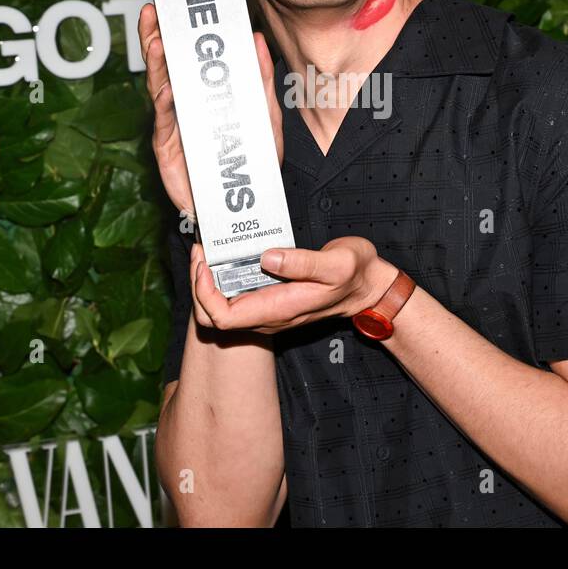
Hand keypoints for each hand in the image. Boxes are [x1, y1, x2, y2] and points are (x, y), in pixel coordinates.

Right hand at [139, 2, 283, 221]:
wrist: (243, 207)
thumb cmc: (252, 161)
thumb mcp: (266, 116)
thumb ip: (261, 80)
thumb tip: (257, 39)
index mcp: (203, 96)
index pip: (186, 58)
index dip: (176, 32)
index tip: (171, 5)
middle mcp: (183, 108)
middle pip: (165, 68)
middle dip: (156, 39)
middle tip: (152, 12)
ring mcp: (174, 129)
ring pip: (160, 92)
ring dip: (158, 67)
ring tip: (158, 42)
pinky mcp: (169, 153)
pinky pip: (166, 126)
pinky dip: (166, 107)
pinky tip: (167, 89)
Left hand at [186, 236, 399, 334]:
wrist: (368, 288)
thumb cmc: (355, 274)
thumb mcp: (337, 263)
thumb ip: (303, 263)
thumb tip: (266, 258)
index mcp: (279, 310)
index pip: (224, 318)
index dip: (204, 294)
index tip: (205, 264)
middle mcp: (268, 315)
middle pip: (214, 317)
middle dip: (199, 286)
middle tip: (201, 251)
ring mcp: (268, 310)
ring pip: (221, 309)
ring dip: (207, 282)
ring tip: (208, 250)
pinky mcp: (270, 300)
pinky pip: (235, 298)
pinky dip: (222, 279)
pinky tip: (226, 255)